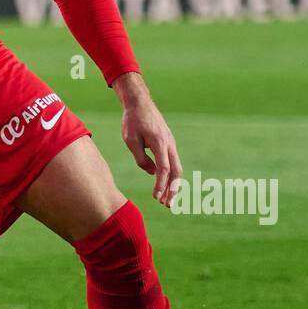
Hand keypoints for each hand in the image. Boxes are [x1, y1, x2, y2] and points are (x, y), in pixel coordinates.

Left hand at [112, 72, 182, 207]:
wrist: (140, 103)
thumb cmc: (132, 121)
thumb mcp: (130, 140)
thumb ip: (141, 158)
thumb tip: (152, 173)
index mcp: (160, 143)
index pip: (164, 169)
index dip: (161, 185)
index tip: (156, 198)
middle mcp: (169, 144)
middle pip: (176, 171)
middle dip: (173, 190)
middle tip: (167, 205)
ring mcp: (171, 143)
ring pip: (177, 168)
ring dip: (173, 185)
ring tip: (167, 200)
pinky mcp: (169, 143)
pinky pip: (173, 162)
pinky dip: (171, 176)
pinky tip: (164, 185)